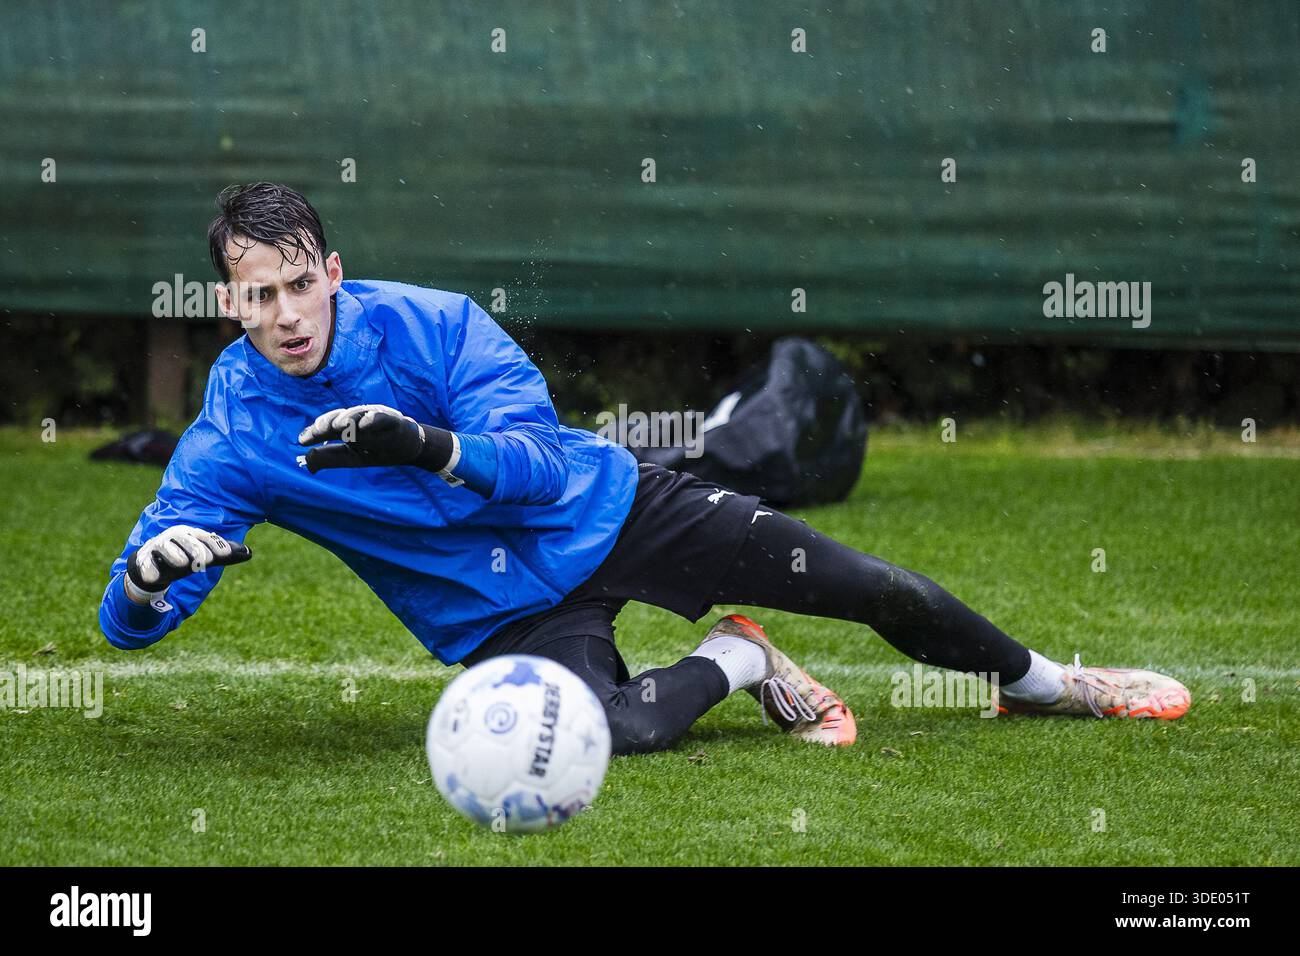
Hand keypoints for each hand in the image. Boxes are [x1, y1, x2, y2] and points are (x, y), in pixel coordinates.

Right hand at [126, 525, 250, 598]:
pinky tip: (154, 578)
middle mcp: (174, 537)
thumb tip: (250, 552)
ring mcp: (158, 547)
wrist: (155, 564)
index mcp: (192, 534)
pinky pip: (145, 563)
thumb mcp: (205, 556)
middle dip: (196, 550)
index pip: (206, 538)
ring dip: (174, 554)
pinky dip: (149, 570)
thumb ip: (226, 554)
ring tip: (182, 564)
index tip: (225, 554)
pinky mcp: (143, 559)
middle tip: (206, 562)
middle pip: (186, 540)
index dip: (215, 545)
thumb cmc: (185, 557)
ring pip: (165, 547)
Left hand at [297, 404, 449, 472]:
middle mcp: (359, 420)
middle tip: (317, 430)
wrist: (411, 447)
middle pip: (340, 418)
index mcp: (347, 429)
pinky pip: (382, 417)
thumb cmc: (379, 450)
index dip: (315, 432)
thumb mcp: (352, 458)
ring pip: (359, 414)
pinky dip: (373, 419)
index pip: (328, 428)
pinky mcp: (393, 421)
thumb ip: (330, 458)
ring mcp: (376, 418)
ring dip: (348, 418)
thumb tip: (306, 461)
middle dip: (328, 422)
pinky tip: (364, 423)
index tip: (302, 440)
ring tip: (337, 426)